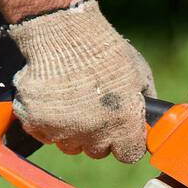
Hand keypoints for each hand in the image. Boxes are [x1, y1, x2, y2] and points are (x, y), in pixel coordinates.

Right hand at [8, 0, 155, 162]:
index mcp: (124, 125)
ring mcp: (63, 130)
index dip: (126, 143)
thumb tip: (150, 119)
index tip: (122, 132)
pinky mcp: (37, 122)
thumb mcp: (139, 74)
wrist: (64, 33)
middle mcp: (95, 134)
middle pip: (98, 151)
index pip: (129, 155)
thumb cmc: (104, 50)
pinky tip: (52, 99)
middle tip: (94, 109)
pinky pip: (43, 134)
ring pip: (70, 145)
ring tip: (72, 101)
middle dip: (98, 135)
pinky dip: (46, 122)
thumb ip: (145, 102)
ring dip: (72, 130)